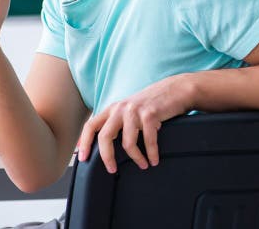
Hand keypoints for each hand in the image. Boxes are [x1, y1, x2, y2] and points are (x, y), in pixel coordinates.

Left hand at [76, 74, 194, 173]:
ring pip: (128, 142)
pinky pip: (148, 140)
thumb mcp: (130, 110)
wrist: (176, 89)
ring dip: (136, 158)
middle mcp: (121, 108)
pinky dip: (151, 153)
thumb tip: (104, 143)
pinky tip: (153, 159)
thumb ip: (117, 122)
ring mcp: (136, 111)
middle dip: (107, 156)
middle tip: (112, 169)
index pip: (91, 125)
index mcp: (113, 108)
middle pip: (105, 136)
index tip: (82, 158)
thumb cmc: (153, 103)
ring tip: (143, 164)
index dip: (84, 142)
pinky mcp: (151, 114)